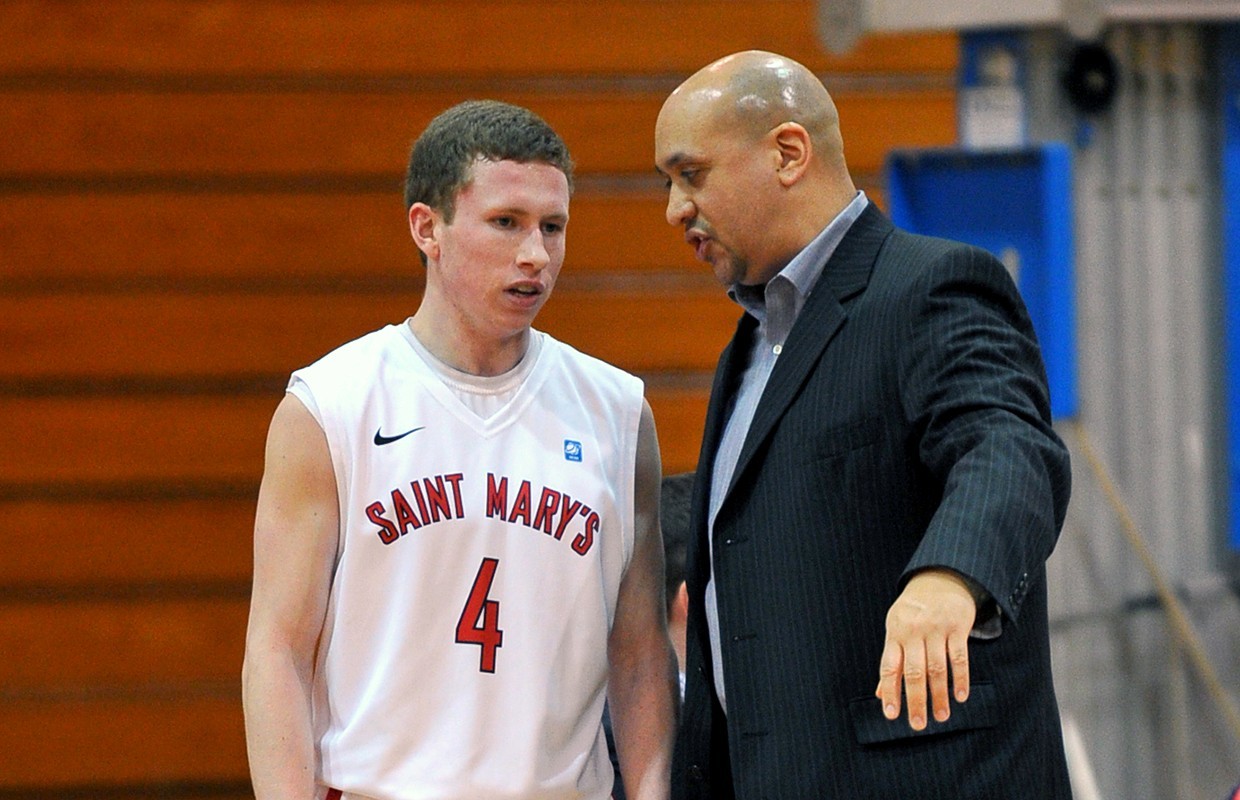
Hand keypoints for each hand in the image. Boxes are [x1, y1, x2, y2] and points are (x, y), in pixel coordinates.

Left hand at [875, 568, 976, 729]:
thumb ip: (892, 661)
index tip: (892, 715)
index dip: (890, 691)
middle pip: (914, 672)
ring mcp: (936, 629)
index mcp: (895, 634)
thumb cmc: (913, 611)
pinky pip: (959, 657)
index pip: (889, 667)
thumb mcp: (896, 629)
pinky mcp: (957, 627)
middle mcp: (913, 632)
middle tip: (919, 724)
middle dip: (916, 701)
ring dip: (940, 695)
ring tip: (941, 716)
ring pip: (937, 668)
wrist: (940, 579)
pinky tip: (960, 696)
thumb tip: (881, 694)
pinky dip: (960, 678)